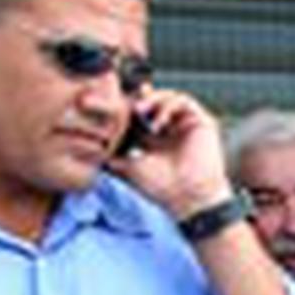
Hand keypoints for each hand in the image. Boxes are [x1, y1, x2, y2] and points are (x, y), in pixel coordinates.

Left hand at [107, 86, 233, 221]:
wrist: (186, 196)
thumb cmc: (161, 187)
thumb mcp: (128, 165)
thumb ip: (114, 153)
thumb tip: (91, 149)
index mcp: (158, 139)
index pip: (144, 113)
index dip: (132, 104)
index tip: (117, 101)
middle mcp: (174, 130)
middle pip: (157, 101)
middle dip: (141, 99)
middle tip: (129, 106)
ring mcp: (188, 126)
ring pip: (170, 97)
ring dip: (153, 100)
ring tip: (140, 110)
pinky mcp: (202, 123)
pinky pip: (185, 102)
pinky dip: (168, 105)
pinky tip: (158, 121)